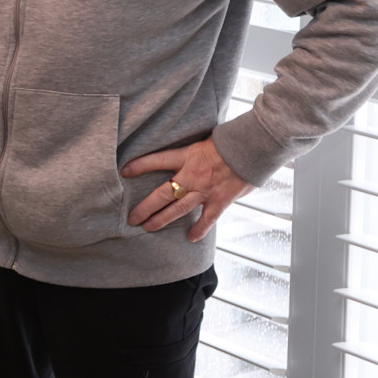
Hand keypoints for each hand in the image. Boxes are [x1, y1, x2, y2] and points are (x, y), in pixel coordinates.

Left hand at [123, 137, 253, 243]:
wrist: (252, 148)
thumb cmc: (231, 141)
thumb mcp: (207, 139)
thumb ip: (196, 150)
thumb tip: (191, 152)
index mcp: (187, 156)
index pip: (157, 160)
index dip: (140, 166)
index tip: (125, 171)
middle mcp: (192, 175)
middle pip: (162, 194)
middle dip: (146, 207)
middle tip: (133, 218)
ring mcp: (205, 190)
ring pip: (178, 209)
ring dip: (162, 219)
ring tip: (148, 227)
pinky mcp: (220, 200)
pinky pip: (208, 219)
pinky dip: (200, 229)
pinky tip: (190, 238)